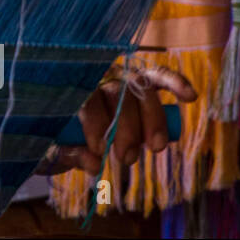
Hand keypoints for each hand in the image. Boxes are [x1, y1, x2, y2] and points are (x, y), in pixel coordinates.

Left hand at [40, 64, 197, 175]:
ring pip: (141, 89)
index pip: (86, 98)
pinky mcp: (140, 82)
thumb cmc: (52, 140)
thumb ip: (68, 154)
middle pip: (117, 94)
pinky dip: (174, 83)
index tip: (99, 149)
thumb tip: (93, 162)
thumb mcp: (49, 151)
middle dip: (126, 129)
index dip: (95, 122)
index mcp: (68, 91)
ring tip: (155, 148)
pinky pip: (158, 77)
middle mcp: (94, 78)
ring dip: (152, 119)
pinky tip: (190, 96)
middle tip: (126, 159)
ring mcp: (118, 77)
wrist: (54, 132)